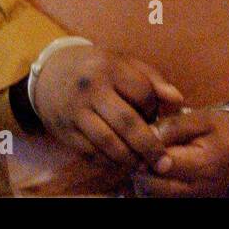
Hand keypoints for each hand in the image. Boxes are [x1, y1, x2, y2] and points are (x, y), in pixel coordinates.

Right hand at [33, 44, 183, 173]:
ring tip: (143, 165)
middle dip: (149, 146)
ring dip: (130, 159)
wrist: (50, 74)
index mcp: (109, 67)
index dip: (154, 110)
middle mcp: (91, 89)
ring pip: (109, 143)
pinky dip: (109, 162)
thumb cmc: (95, 68)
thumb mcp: (122, 63)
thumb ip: (152, 79)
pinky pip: (91, 153)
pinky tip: (121, 162)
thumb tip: (178, 100)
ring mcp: (76, 112)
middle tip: (163, 162)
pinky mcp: (65, 131)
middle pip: (127, 123)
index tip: (156, 118)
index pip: (143, 94)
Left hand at [131, 108, 228, 196]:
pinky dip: (153, 189)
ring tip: (146, 161)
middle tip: (138, 152)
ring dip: (144, 182)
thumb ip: (173, 126)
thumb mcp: (202, 118)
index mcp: (204, 164)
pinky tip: (154, 172)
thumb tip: (146, 134)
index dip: (145, 154)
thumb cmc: (222, 129)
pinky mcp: (192, 202)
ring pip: (155, 198)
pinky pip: (162, 200)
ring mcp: (196, 199)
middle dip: (140, 171)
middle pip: (155, 188)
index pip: (163, 166)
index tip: (139, 141)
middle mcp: (200, 189)